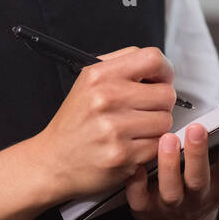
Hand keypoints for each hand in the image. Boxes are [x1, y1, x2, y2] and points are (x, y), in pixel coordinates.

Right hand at [33, 46, 175, 202]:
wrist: (53, 161)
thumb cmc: (75, 122)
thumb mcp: (88, 82)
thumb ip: (122, 68)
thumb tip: (159, 70)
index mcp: (99, 75)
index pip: (152, 59)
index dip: (165, 70)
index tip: (161, 81)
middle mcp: (105, 98)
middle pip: (166, 93)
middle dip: (161, 104)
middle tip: (145, 111)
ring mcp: (113, 128)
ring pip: (165, 121)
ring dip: (155, 128)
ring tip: (135, 130)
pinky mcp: (121, 155)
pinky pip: (157, 145)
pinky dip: (149, 148)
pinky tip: (131, 145)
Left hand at [125, 80, 218, 219]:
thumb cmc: (210, 179)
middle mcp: (201, 196)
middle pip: (201, 179)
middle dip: (199, 154)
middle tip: (198, 128)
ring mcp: (173, 205)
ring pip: (172, 191)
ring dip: (170, 166)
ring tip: (167, 139)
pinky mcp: (147, 210)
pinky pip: (139, 200)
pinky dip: (137, 185)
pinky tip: (136, 166)